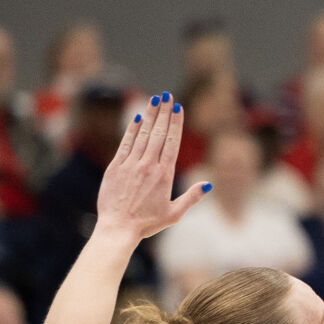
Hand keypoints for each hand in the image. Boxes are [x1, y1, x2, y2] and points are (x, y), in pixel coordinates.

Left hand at [95, 95, 207, 240]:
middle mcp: (148, 165)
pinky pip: (126, 143)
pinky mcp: (115, 167)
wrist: (118, 228)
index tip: (178, 107)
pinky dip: (132, 129)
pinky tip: (138, 117)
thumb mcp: (174, 214)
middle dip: (164, 112)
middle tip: (167, 95)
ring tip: (155, 99)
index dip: (176, 123)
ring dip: (150, 115)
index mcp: (164, 175)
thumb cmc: (147, 223)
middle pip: (158, 133)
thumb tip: (207, 185)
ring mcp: (130, 164)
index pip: (172, 142)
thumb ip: (191, 197)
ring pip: (142, 134)